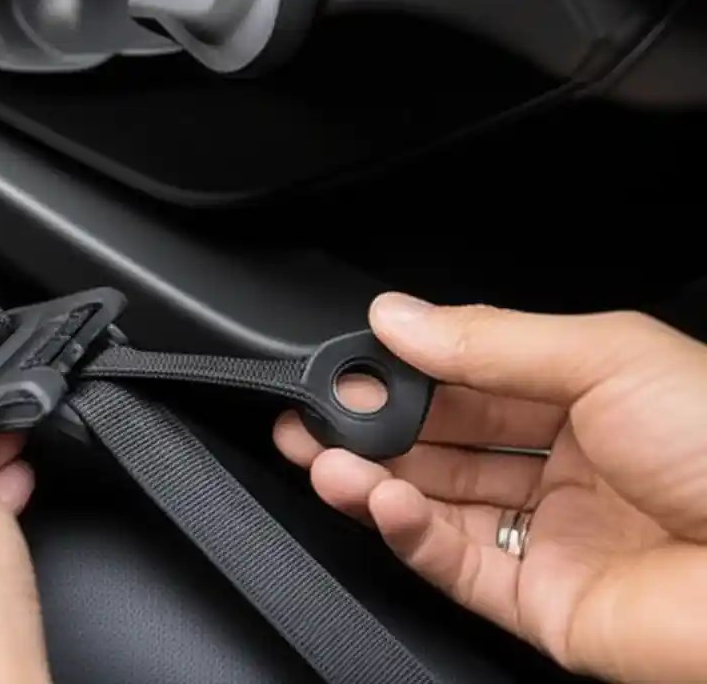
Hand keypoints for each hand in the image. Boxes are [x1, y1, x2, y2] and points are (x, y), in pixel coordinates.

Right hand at [275, 293, 706, 682]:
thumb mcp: (608, 358)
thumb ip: (490, 339)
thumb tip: (398, 315)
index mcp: (593, 401)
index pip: (473, 379)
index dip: (406, 369)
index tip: (348, 358)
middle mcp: (569, 469)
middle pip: (445, 444)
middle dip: (373, 426)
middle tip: (312, 411)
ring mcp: (552, 539)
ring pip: (436, 505)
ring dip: (370, 478)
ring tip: (318, 455)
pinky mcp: (539, 605)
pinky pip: (452, 564)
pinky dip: (403, 531)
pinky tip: (374, 497)